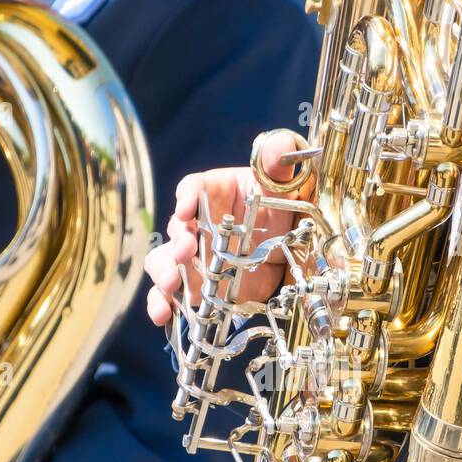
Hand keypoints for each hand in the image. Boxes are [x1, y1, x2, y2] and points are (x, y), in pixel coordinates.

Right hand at [145, 130, 304, 325]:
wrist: (299, 247)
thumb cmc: (288, 206)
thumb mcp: (289, 184)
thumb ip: (279, 164)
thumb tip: (277, 146)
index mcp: (217, 192)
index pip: (193, 188)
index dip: (186, 197)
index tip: (186, 208)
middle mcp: (200, 224)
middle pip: (176, 229)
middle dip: (177, 242)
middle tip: (186, 253)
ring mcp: (198, 258)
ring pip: (167, 263)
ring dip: (164, 273)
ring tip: (170, 285)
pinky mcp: (203, 287)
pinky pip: (176, 296)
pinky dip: (165, 305)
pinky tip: (162, 315)